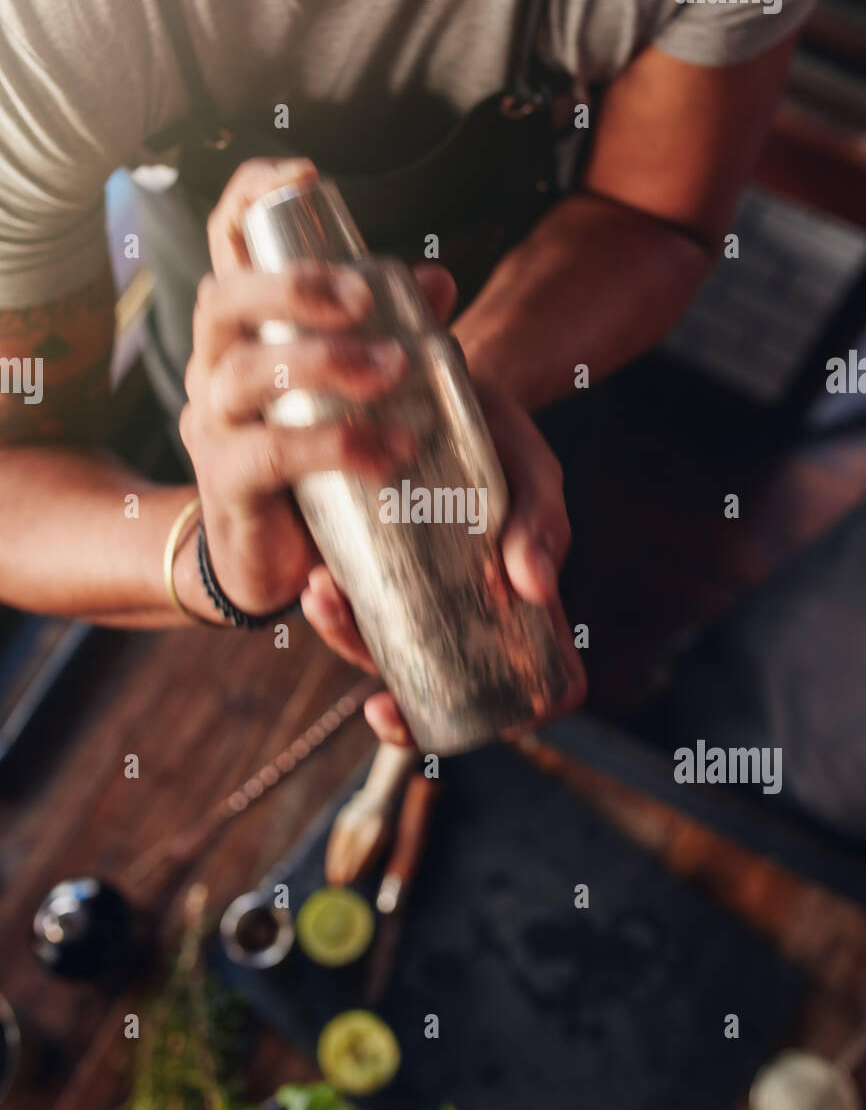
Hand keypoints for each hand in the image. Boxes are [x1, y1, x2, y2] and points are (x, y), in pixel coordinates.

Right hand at [179, 157, 421, 617]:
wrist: (273, 557)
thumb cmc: (318, 458)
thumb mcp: (358, 389)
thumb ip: (393, 332)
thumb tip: (438, 280)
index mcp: (243, 331)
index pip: (228, 245)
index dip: (251, 198)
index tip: (304, 173)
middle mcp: (214, 368)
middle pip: (224, 298)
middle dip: (294, 287)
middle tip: (363, 299)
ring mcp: (213, 425)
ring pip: (244, 373)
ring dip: (324, 362)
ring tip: (395, 371)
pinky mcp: (227, 484)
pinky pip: (271, 453)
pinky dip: (336, 444)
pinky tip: (391, 451)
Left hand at [302, 343, 586, 743]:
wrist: (440, 388)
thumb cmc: (498, 438)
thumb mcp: (532, 469)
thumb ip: (542, 519)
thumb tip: (533, 586)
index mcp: (522, 604)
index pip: (533, 690)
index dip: (504, 721)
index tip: (486, 711)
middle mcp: (471, 612)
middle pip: (441, 687)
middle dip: (393, 689)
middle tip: (371, 673)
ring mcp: (421, 595)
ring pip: (388, 651)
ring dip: (350, 640)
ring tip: (327, 597)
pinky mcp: (377, 570)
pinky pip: (357, 609)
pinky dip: (336, 609)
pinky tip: (320, 584)